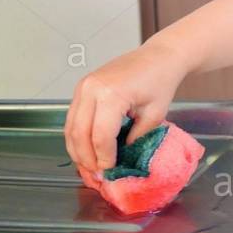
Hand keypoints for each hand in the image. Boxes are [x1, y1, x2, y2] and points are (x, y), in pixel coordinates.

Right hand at [64, 42, 186, 174]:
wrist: (159, 56)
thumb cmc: (161, 81)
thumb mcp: (155, 114)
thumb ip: (137, 138)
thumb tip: (122, 160)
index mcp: (111, 94)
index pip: (100, 136)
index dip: (104, 158)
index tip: (110, 172)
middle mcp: (92, 89)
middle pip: (79, 134)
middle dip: (86, 159)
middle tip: (96, 176)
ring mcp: (83, 86)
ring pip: (70, 127)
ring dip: (77, 150)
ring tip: (90, 167)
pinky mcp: (82, 87)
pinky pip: (73, 117)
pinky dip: (78, 136)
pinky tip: (87, 150)